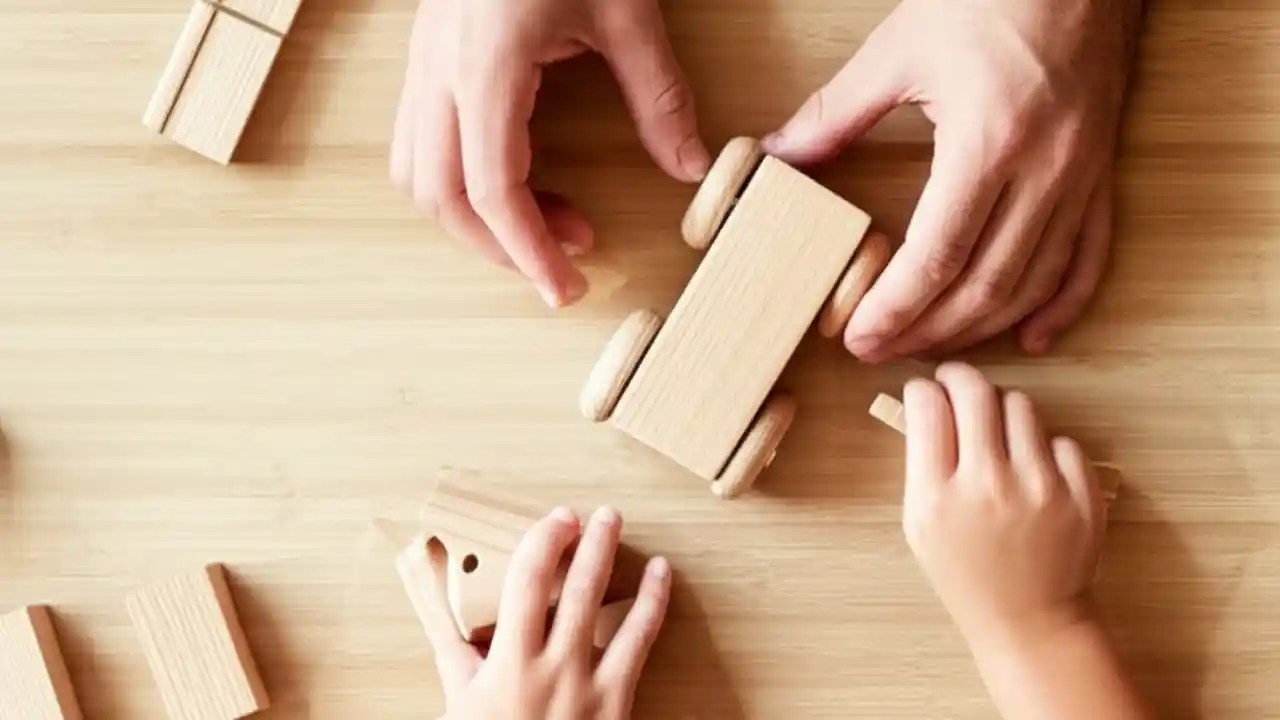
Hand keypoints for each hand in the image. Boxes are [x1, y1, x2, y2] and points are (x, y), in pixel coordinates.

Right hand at [391, 0, 709, 307]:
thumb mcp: (627, 12)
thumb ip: (659, 96)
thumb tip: (689, 167)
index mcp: (486, 65)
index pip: (493, 190)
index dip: (528, 251)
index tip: (566, 287)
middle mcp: (439, 71)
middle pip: (441, 196)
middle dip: (500, 246)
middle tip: (564, 262)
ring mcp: (423, 61)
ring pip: (417, 172)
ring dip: (474, 215)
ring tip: (547, 218)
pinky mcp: (427, 54)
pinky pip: (420, 138)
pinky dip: (460, 176)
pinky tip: (518, 173)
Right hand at [418, 506, 671, 719]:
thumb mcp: (460, 701)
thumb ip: (454, 652)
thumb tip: (438, 608)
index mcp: (506, 663)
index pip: (526, 579)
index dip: (544, 539)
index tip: (555, 519)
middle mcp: (550, 666)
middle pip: (571, 583)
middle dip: (584, 539)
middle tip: (594, 514)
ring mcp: (587, 682)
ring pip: (605, 602)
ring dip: (612, 557)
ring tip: (618, 526)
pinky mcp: (617, 701)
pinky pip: (641, 640)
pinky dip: (654, 603)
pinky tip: (662, 578)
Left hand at [766, 0, 1144, 358]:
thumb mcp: (899, 49)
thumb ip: (834, 113)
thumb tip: (779, 155)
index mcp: (989, 143)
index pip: (938, 256)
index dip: (897, 309)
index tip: (860, 339)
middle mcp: (1044, 171)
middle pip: (986, 285)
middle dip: (929, 331)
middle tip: (881, 353)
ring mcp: (1081, 176)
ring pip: (1035, 282)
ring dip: (982, 329)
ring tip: (933, 350)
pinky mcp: (1102, 172)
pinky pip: (1089, 256)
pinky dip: (1061, 304)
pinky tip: (1029, 336)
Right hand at [900, 363, 1106, 649]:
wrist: (1029, 618)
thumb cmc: (964, 572)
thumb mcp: (918, 525)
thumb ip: (921, 465)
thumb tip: (927, 405)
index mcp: (937, 496)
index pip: (928, 407)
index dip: (923, 388)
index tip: (924, 391)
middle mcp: (988, 484)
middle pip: (974, 391)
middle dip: (959, 377)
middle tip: (956, 384)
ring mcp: (1040, 487)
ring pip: (1020, 404)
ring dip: (1002, 409)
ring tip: (997, 432)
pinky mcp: (1081, 493)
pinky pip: (1060, 439)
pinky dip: (1044, 446)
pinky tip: (1033, 468)